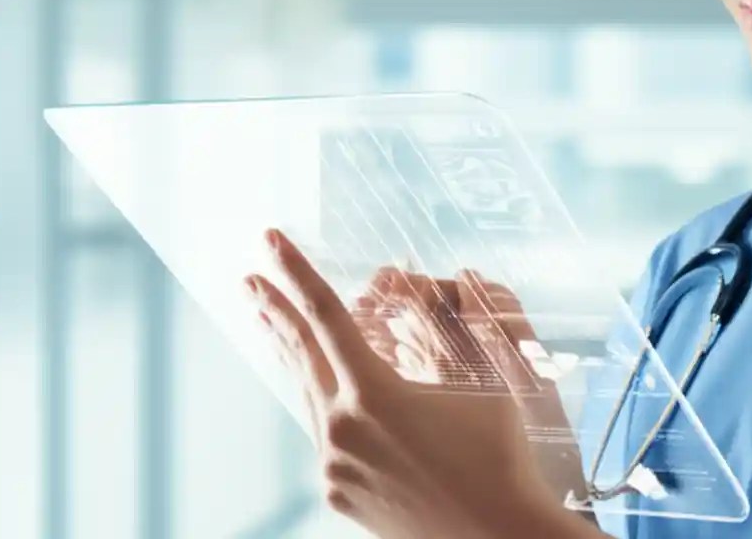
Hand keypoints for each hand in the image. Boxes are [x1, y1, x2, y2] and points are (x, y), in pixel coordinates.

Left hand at [246, 229, 600, 538]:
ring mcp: (335, 466)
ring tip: (275, 326)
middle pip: (301, 355)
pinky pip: (326, 438)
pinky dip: (323, 405)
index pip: (326, 315)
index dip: (298, 272)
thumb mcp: (485, 379)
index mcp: (374, 394)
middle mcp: (341, 430)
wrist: (496, 535)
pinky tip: (325, 392)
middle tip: (251, 279)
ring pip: (308, 398)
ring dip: (293, 356)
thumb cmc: (500, 457)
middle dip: (275, 311)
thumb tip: (446, 286)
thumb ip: (457, 328)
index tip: (272, 242)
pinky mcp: (338, 493)